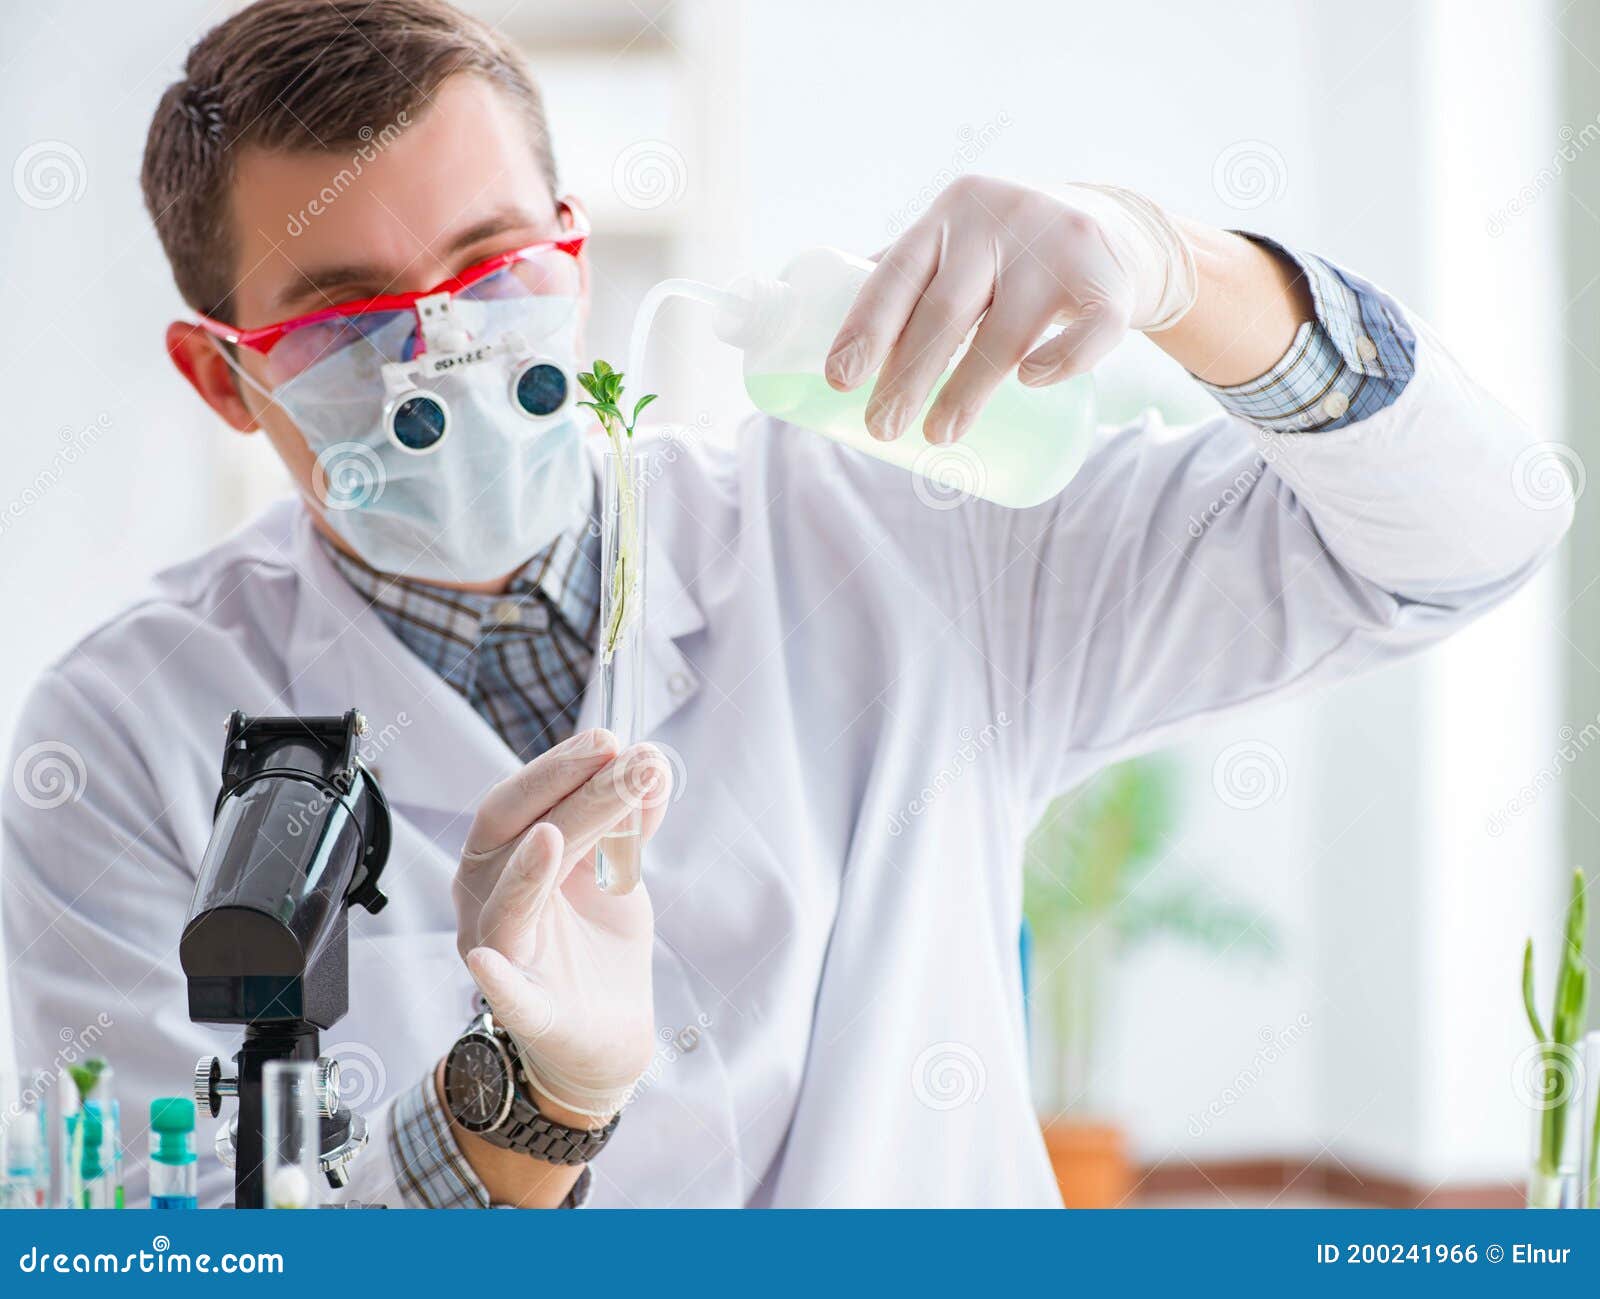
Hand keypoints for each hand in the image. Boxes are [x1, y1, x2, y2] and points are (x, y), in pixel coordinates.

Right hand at [453, 728, 673, 1121]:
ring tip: (557, 834)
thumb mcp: (619, 870)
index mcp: (506, 857)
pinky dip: (496, 980)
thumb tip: (653, 764)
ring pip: (511, 901)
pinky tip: (489, 964)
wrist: (606, 1031)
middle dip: (570, 795)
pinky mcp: (524, 1009)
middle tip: (627, 763)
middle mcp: (487, 897)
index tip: (613, 739)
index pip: (524, 799)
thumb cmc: (597, 943)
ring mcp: (497, 953)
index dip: (564, 767)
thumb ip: (629, 822)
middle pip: (518, 834)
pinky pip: (504, 995)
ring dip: (536, 867)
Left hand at [824, 175, 1197, 444]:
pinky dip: (1061, 360)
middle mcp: (998, 223)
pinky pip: (1089, 330)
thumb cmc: (1005, 254)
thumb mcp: (954, 246)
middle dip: (908, 377)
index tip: (839, 381)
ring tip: (938, 437)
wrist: (1112, 230)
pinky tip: (1032, 383)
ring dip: (968, 391)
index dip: (866, 328)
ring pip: (1006, 332)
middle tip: (881, 428)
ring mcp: (1058, 249)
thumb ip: (901, 279)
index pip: (897, 274)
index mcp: (946, 217)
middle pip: (946, 311)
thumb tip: (813, 329)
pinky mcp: (1110, 283)